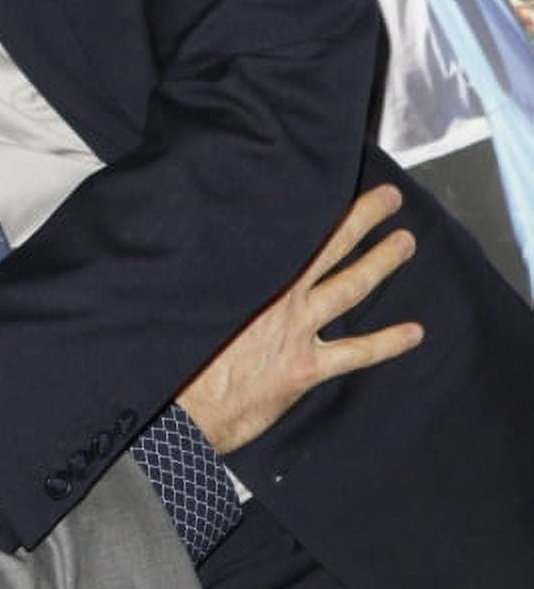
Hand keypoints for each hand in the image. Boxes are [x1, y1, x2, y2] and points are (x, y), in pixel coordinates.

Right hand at [177, 184, 421, 452]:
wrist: (178, 407)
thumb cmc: (175, 354)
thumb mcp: (182, 298)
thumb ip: (201, 276)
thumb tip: (186, 251)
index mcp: (250, 277)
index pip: (291, 232)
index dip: (313, 206)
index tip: (327, 181)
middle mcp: (280, 297)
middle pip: (330, 248)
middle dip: (362, 220)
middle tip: (390, 198)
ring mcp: (297, 331)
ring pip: (349, 288)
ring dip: (381, 263)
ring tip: (406, 243)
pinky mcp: (305, 368)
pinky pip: (357, 352)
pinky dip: (388, 342)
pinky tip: (414, 333)